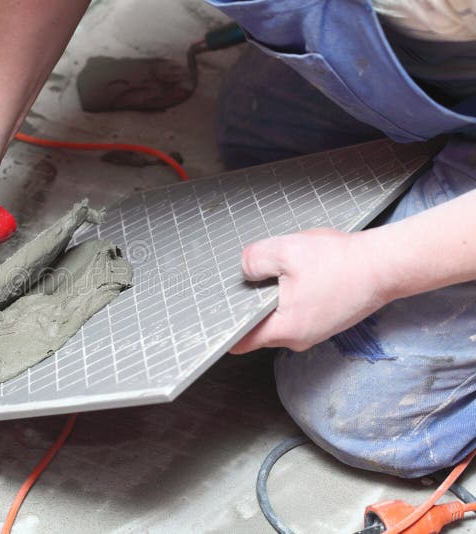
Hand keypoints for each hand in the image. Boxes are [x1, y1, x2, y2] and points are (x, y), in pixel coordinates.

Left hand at [230, 228, 388, 353]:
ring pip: (277, 318)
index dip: (224, 327)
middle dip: (248, 306)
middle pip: (258, 327)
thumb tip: (244, 269)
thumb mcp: (286, 250)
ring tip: (271, 273)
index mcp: (285, 329)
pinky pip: (294, 312)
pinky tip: (293, 275)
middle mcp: (297, 338)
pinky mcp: (323, 320)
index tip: (213, 314)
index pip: (240, 341)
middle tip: (240, 280)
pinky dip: (288, 296)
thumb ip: (255, 260)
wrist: (386, 265)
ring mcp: (312, 331)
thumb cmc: (340, 261)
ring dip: (270, 298)